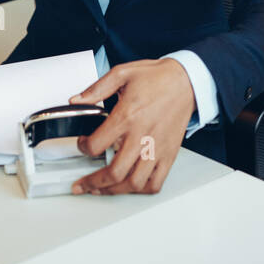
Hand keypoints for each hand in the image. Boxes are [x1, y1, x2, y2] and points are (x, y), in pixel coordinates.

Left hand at [68, 58, 195, 194]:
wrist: (186, 81)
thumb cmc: (157, 77)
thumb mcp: (122, 73)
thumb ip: (97, 88)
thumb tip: (77, 100)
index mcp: (127, 116)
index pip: (97, 144)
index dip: (83, 148)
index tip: (82, 145)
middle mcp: (142, 136)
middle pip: (114, 172)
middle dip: (93, 183)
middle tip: (82, 184)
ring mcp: (157, 148)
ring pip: (134, 182)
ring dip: (114, 191)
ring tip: (102, 190)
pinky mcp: (169, 154)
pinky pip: (156, 182)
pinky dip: (141, 190)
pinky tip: (130, 186)